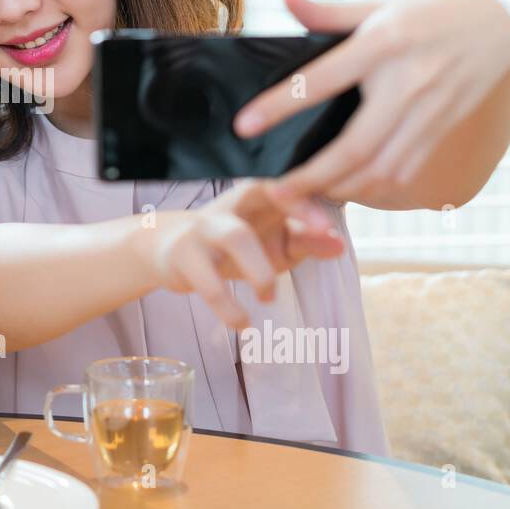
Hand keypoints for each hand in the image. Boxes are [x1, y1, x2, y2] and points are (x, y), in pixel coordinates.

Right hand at [147, 180, 344, 329]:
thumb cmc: (233, 246)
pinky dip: (229, 308)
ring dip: (261, 269)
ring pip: (236, 236)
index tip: (328, 223)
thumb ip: (306, 242)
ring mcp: (205, 227)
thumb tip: (339, 245)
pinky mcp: (184, 256)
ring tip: (269, 297)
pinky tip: (243, 324)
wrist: (170, 251)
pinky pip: (209, 283)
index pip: (284, 184)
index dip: (307, 199)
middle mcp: (231, 204)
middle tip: (323, 229)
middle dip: (293, 206)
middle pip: (258, 189)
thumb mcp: (275, 244)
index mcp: (256, 196)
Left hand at [232, 0, 509, 202]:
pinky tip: (347, 189)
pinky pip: (404, 171)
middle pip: (354, 145)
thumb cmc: (423, 15)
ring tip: (306, 195)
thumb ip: (328, 13)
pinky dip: (372, 188)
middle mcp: (406, 82)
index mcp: (381, 44)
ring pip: (380, 167)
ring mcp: (429, 110)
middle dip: (311, 176)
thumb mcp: (376, 7)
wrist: (494, 26)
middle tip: (276, 191)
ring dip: (340, 189)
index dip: (280, 105)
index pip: (321, 79)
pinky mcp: (442, 129)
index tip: (244, 125)